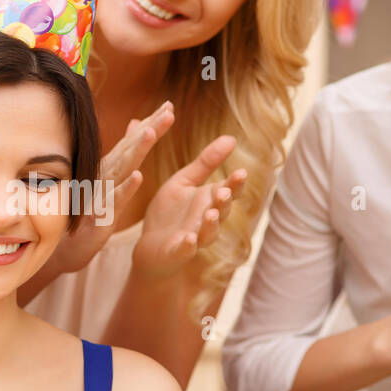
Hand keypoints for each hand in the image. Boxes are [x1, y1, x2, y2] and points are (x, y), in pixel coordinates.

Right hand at [45, 101, 173, 275]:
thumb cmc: (84, 211)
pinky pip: (114, 201)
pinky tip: (138, 176)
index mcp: (110, 169)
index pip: (133, 142)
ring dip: (136, 150)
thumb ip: (122, 153)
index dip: (151, 123)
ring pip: (122, 169)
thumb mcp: (107, 181)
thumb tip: (136, 125)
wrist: (64, 246)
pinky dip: (126, 189)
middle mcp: (105, 176)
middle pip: (131, 149)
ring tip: (151, 132)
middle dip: (150, 128)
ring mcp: (101, 194)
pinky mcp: (100, 217)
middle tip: (169, 110)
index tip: (169, 105)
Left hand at [131, 134, 246, 281]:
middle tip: (224, 192)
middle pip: (222, 211)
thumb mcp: (185, 181)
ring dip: (211, 224)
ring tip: (211, 214)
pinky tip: (189, 239)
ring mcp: (194, 237)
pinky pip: (185, 250)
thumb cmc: (171, 212)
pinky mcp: (177, 251)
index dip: (236, 183)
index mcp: (210, 200)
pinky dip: (188, 245)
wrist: (149, 245)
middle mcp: (207, 220)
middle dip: (224, 202)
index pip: (229, 190)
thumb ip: (206, 162)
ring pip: (209, 233)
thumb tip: (232, 138)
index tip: (242, 172)